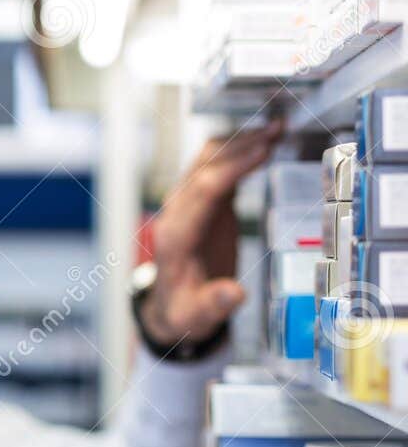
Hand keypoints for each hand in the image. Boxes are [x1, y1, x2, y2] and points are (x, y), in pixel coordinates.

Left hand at [143, 121, 283, 345]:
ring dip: (239, 142)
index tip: (262, 152)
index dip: (232, 169)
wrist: (170, 307)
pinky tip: (265, 142)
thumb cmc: (183, 311)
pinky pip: (216, 168)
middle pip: (205, 169)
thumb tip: (233, 295)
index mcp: (174, 239)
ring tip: (276, 128)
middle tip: (277, 130)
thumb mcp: (195, 318)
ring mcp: (186, 206)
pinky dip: (238, 152)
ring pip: (208, 162)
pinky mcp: (200, 203)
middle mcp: (175, 215)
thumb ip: (212, 305)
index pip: (202, 193)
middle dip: (240, 146)